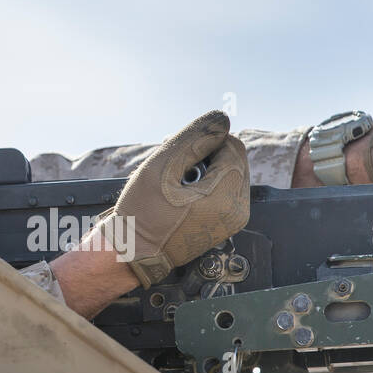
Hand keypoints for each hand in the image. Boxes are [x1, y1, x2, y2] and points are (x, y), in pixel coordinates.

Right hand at [97, 110, 249, 286]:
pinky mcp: (226, 224)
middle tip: (174, 166)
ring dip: (206, 169)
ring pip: (230, 174)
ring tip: (176, 181)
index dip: (205, 142)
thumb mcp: (162, 167)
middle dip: (207, 155)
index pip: (232, 147)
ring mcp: (234, 220)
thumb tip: (222, 120)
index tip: (178, 154)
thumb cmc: (142, 214)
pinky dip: (207, 184)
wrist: (134, 253)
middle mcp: (238, 211)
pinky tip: (182, 192)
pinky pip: (225, 191)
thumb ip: (194, 139)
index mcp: (226, 197)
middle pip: (234, 161)